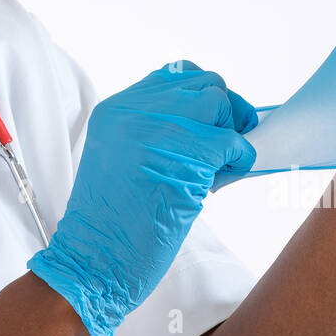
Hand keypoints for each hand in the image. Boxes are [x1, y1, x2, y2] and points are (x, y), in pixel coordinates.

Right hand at [26, 62, 257, 335]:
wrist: (95, 259)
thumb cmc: (110, 222)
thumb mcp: (120, 158)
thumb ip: (155, 132)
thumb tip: (210, 125)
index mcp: (116, 109)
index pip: (174, 76)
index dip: (199, 98)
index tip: (208, 122)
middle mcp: (135, 110)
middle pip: (202, 83)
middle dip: (222, 110)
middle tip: (225, 142)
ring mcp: (160, 130)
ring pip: (218, 102)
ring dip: (230, 131)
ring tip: (221, 162)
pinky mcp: (186, 156)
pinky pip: (233, 142)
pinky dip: (240, 158)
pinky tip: (225, 178)